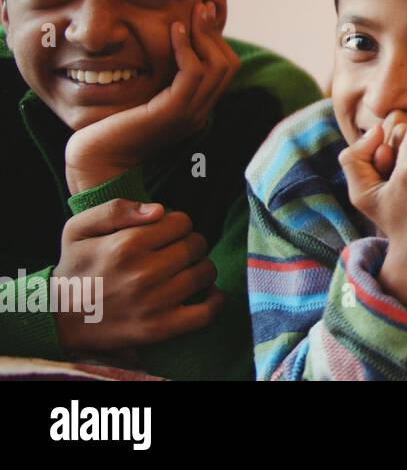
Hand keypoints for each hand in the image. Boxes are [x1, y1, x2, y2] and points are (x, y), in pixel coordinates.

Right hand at [51, 199, 221, 350]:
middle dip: (190, 243)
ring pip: (205, 272)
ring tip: (185, 270)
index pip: (181, 222)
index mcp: (125, 245)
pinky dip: (215, 299)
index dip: (177, 224)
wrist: (60, 319)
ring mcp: (154, 303)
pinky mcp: (161, 328)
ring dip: (201, 268)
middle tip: (175, 252)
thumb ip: (115, 209)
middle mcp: (142, 274)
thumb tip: (159, 210)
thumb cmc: (75, 269)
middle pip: (196, 245)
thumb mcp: (78, 229)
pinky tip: (207, 292)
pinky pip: (207, 311)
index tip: (167, 233)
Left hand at [64, 1, 239, 193]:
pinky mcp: (174, 113)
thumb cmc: (111, 128)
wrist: (97, 160)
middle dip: (216, 31)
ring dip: (205, 34)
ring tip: (192, 12)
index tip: (206, 11)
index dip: (218, 38)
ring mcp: (191, 114)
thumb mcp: (142, 96)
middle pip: (228, 65)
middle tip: (202, 5)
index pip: (224, 69)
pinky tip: (174, 30)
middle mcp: (200, 112)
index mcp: (196, 108)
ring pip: (217, 67)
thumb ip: (158, 79)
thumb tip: (166, 47)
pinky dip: (187, 48)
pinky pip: (193, 73)